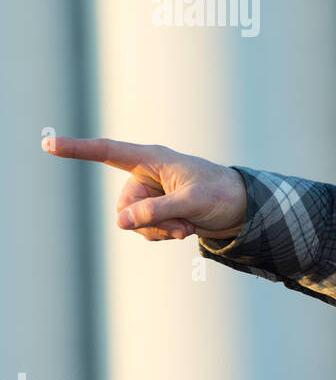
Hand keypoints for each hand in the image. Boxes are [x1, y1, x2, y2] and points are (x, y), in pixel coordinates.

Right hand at [43, 136, 247, 242]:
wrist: (242, 208)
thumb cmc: (222, 194)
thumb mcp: (193, 202)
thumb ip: (157, 211)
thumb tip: (120, 222)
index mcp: (152, 158)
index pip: (107, 152)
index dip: (77, 149)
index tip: (49, 144)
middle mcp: (145, 175)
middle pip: (124, 206)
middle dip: (149, 221)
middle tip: (182, 224)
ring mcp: (148, 195)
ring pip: (132, 223)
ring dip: (160, 230)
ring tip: (187, 224)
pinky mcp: (155, 211)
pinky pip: (144, 231)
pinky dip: (163, 234)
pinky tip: (185, 228)